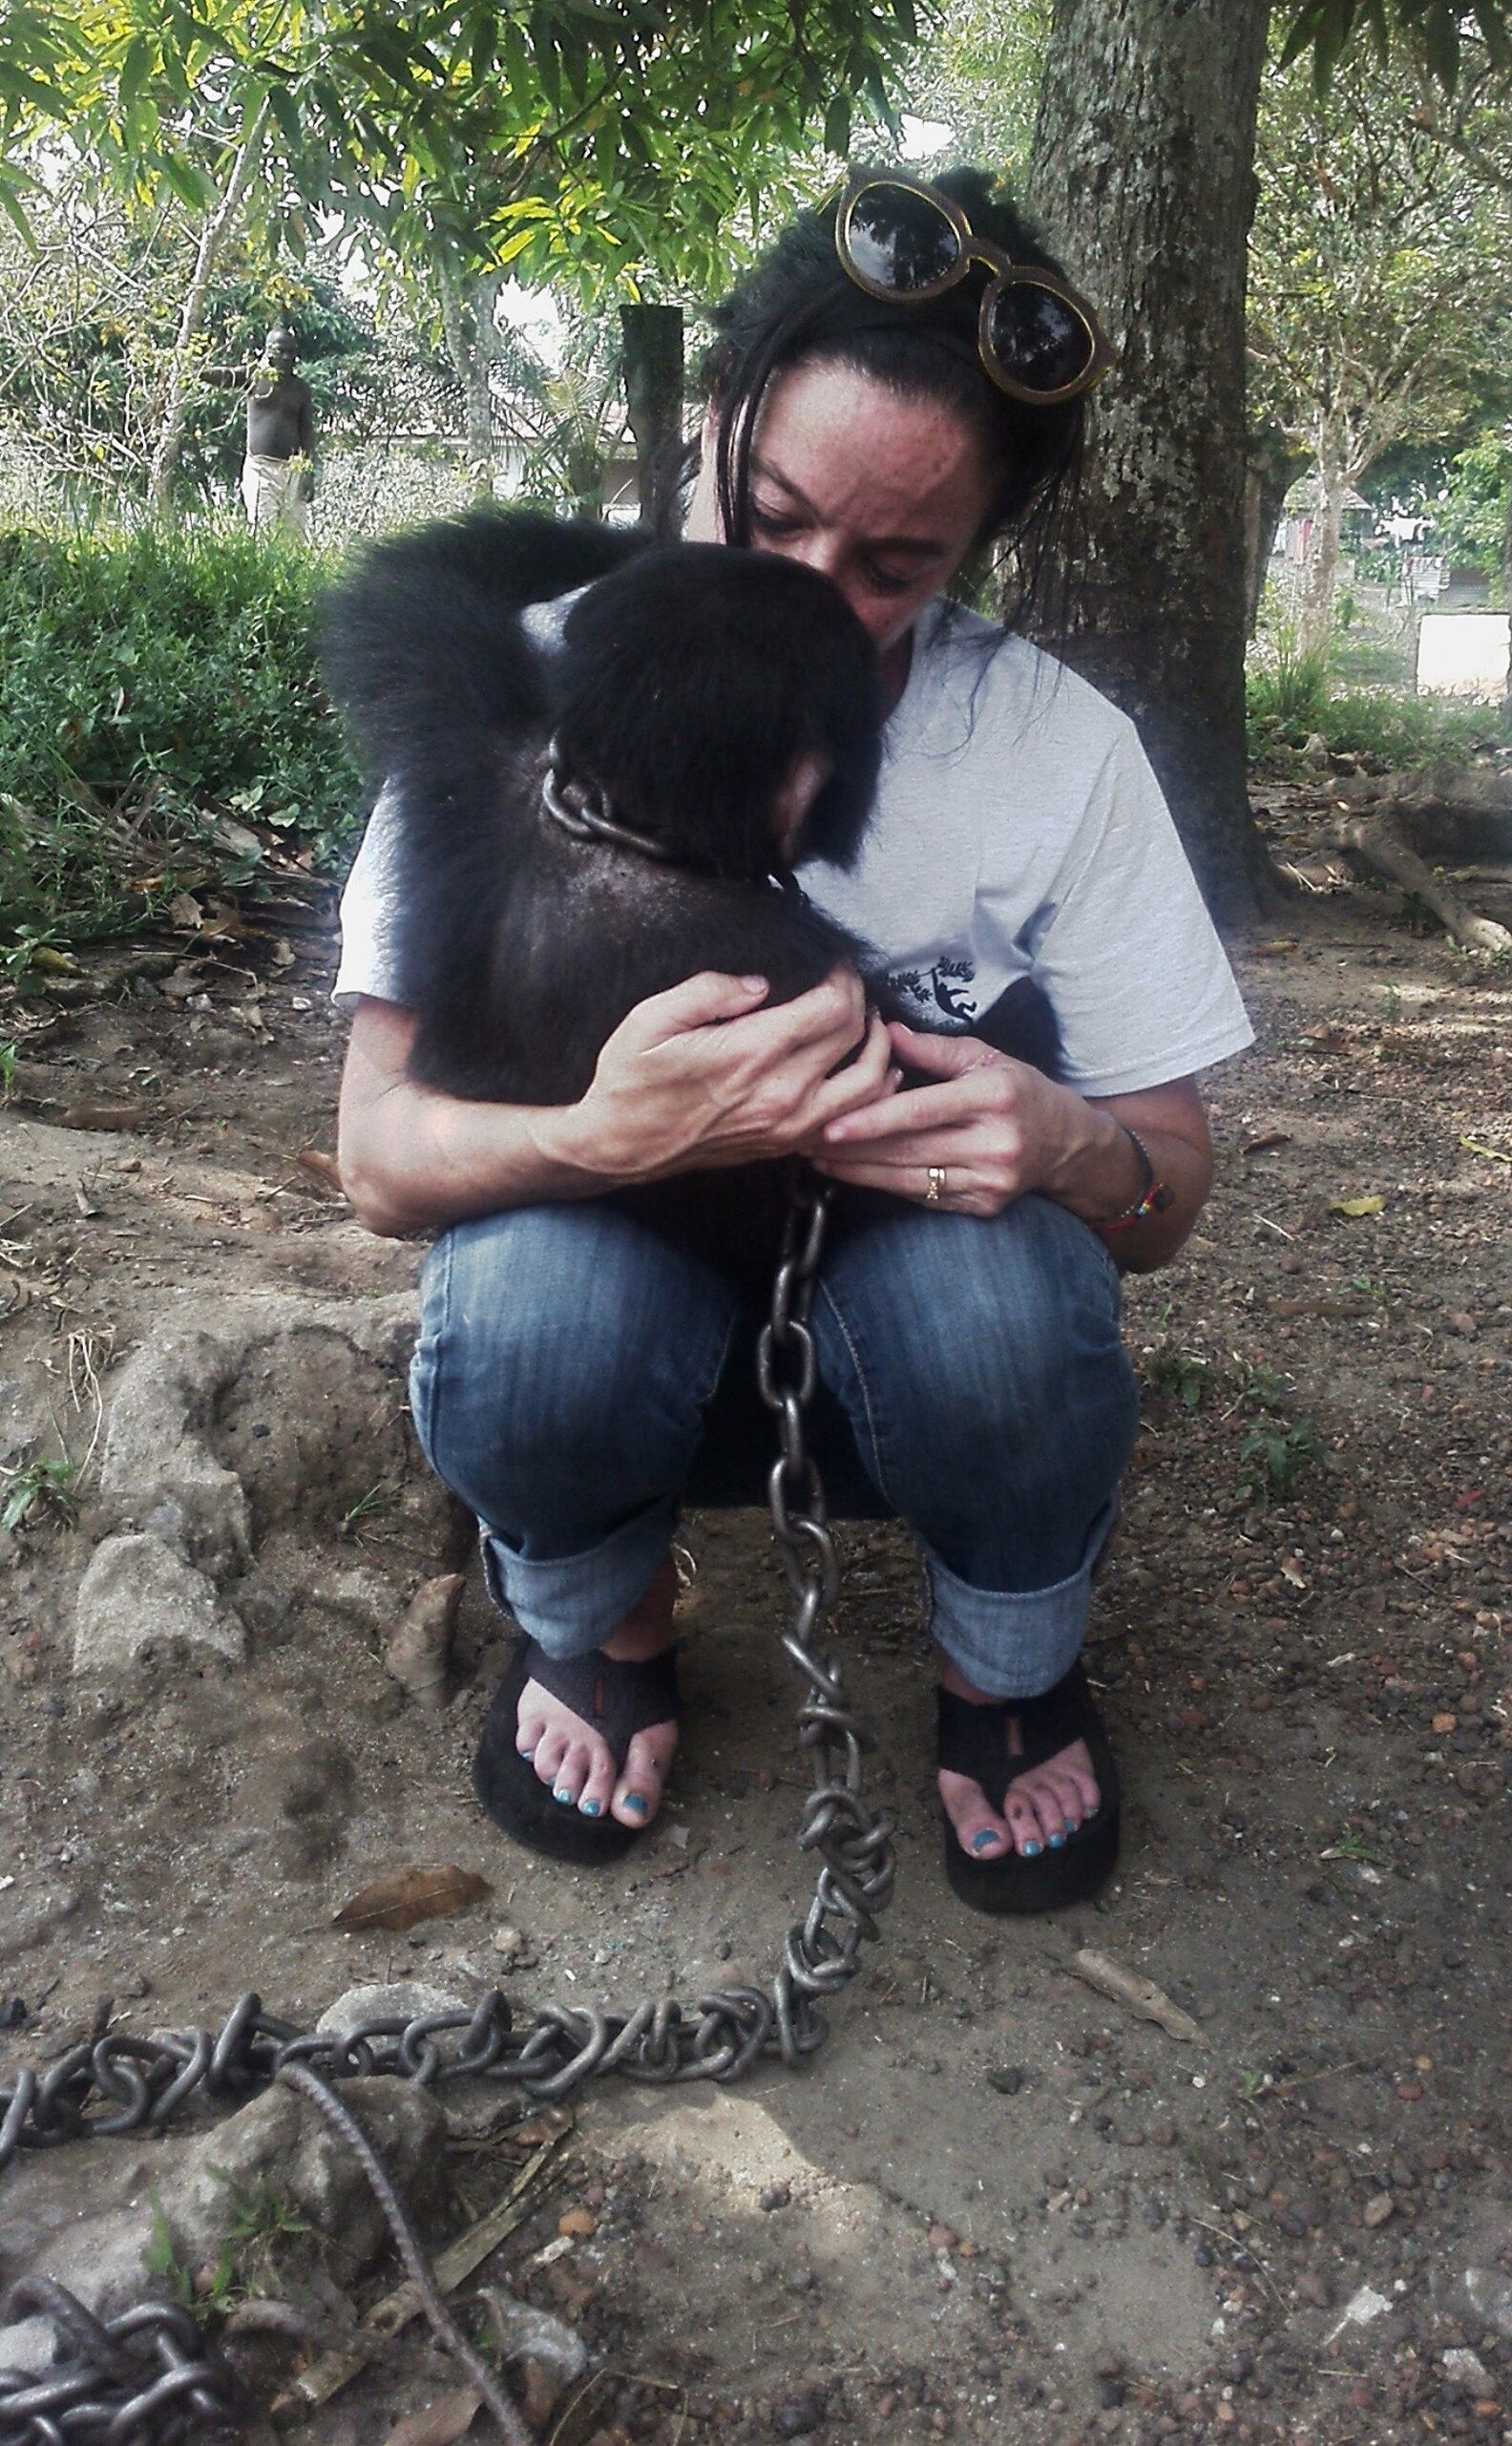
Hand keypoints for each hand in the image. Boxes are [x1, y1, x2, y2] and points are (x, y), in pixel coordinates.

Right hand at [539, 966, 896, 1184]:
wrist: (619, 1147)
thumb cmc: (630, 1083)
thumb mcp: (651, 1020)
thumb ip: (708, 990)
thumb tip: (760, 982)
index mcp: (750, 1053)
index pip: (831, 1006)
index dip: (842, 976)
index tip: (832, 962)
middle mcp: (781, 1092)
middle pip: (854, 1035)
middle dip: (859, 999)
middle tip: (846, 982)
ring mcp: (789, 1124)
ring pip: (869, 1081)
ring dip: (878, 1045)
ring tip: (867, 1020)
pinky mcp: (788, 1144)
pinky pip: (852, 1118)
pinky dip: (871, 1090)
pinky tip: (868, 1069)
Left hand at [814, 1021, 1095, 1217]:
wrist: (1069, 1145)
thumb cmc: (1021, 1092)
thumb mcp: (988, 1058)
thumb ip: (936, 1050)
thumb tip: (887, 1032)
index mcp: (992, 1097)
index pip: (920, 1112)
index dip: (871, 1121)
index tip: (830, 1127)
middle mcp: (993, 1143)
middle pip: (907, 1150)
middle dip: (851, 1150)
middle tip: (806, 1141)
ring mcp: (989, 1181)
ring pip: (909, 1180)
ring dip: (859, 1173)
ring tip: (820, 1159)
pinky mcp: (983, 1206)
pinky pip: (923, 1197)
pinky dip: (886, 1186)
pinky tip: (857, 1175)